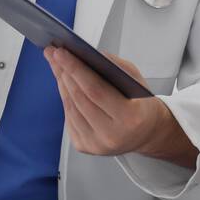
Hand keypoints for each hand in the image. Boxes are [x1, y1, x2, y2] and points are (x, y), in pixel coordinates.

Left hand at [43, 45, 164, 156]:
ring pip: (70, 107)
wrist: (145, 134)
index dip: (75, 69)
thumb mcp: (138, 81)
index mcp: (129, 118)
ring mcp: (95, 144)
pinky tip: (63, 82)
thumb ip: (116, 66)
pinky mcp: (84, 146)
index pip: (95, 90)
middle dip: (64, 72)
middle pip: (79, 98)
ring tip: (56, 64)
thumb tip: (87, 55)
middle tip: (54, 53)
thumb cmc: (141, 104)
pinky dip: (65, 97)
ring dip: (61, 83)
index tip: (61, 52)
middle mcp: (111, 135)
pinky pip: (68, 117)